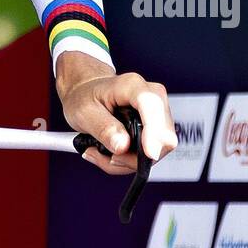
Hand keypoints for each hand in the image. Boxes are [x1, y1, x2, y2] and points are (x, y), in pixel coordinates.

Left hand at [55, 51, 175, 176]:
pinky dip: (130, 162)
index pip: (153, 107)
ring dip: (128, 162)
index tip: (149, 154)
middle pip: (163, 137)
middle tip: (108, 156)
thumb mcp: (84, 112)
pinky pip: (151, 156)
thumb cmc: (85, 96)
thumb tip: (123, 146)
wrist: (86, 92)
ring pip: (157, 151)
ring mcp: (158, 114)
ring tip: (104, 153)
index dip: (154, 132)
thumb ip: (103, 129)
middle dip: (134, 157)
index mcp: (132, 86)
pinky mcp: (157, 130)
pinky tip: (113, 153)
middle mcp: (152, 97)